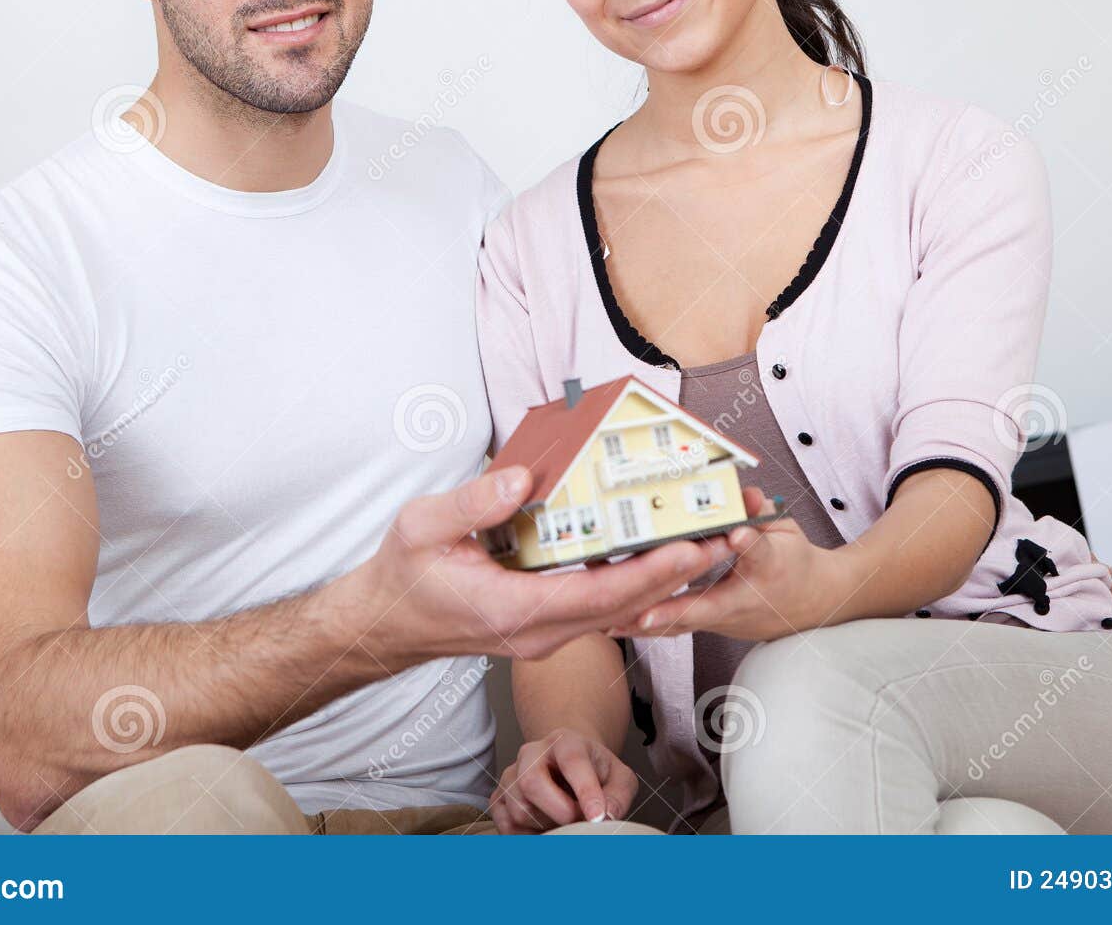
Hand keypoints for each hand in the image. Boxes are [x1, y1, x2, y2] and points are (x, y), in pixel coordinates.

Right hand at [349, 466, 738, 664]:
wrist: (387, 624)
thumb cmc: (403, 577)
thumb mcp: (422, 528)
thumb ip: (472, 504)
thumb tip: (522, 478)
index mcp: (514, 611)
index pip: (598, 598)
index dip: (649, 574)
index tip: (688, 549)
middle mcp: (540, 631)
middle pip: (625, 607)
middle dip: (677, 574)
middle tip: (723, 537)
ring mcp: (546, 633)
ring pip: (619, 611)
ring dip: (664, 579)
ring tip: (707, 541)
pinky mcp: (547, 623)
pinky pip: (603, 607)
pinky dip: (636, 582)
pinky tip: (659, 553)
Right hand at [490, 728, 638, 832]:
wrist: (569, 766)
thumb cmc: (595, 772)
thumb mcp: (619, 777)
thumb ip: (619, 796)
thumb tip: (606, 816)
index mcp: (565, 741)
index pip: (572, 760)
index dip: (585, 790)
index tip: (597, 817)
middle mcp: (532, 753)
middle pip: (531, 782)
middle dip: (558, 812)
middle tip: (578, 821)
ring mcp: (511, 774)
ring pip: (519, 810)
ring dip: (546, 827)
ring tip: (564, 822)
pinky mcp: (499, 798)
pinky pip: (507, 826)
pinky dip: (529, 837)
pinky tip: (545, 828)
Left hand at [616, 487, 841, 641]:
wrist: (809, 603)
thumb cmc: (792, 561)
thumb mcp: (785, 531)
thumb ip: (760, 513)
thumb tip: (746, 495)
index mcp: (770, 567)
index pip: (761, 554)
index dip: (748, 543)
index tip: (735, 535)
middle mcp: (747, 600)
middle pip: (711, 606)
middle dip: (675, 611)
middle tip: (644, 615)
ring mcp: (727, 620)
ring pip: (687, 625)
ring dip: (650, 626)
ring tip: (611, 624)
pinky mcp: (712, 626)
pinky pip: (680, 628)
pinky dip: (650, 627)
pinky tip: (616, 625)